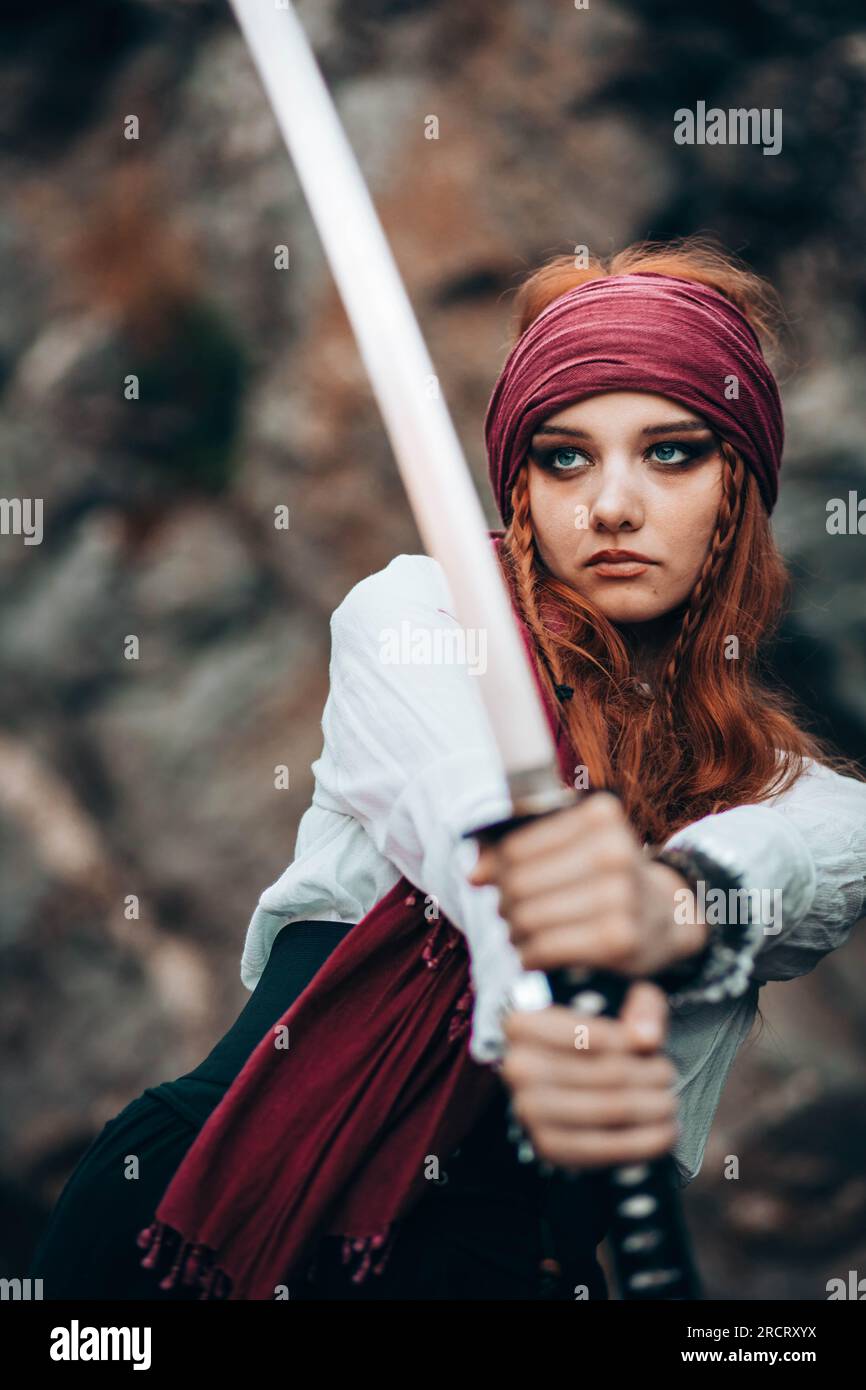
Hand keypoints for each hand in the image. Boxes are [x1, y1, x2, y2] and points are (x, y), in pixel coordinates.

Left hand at [467, 792, 707, 976]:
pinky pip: (546, 948)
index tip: (494, 880)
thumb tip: (474, 874)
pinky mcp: (620, 938)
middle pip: (519, 883)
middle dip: (504, 901)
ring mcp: (620, 896)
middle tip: (506, 910)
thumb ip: (516, 847)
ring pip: (528, 917)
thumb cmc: (603, 873)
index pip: (515, 847)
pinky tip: (532, 953)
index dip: (495, 868)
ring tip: (517, 932)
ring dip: (513, 930)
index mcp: (600, 815)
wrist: (663, 915)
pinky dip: (529, 954)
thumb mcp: (570, 843)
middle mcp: (615, 851)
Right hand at [500, 981, 678, 1169]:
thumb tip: (647, 1037)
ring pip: (608, 1109)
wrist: (573, 1080)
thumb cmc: (597, 1037)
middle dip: (648, 1075)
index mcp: (522, 1024)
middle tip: (668, 1074)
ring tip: (670, 1101)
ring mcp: (529, 1110)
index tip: (652, 1045)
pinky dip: (642, 1142)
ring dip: (651, 1108)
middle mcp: (517, 1067)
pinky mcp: (546, 1146)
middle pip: (604, 1072)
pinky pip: (603, 1148)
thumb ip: (642, 1007)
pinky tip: (665, 1133)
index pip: (583, 1033)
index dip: (625, 1041)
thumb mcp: (620, 1003)